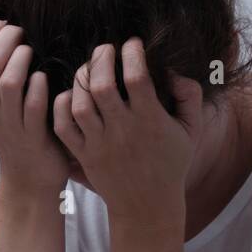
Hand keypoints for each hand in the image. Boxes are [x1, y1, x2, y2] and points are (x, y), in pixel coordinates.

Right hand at [0, 21, 69, 197]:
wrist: (29, 179)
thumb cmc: (19, 132)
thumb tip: (5, 30)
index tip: (8, 25)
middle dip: (9, 38)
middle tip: (24, 34)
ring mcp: (10, 124)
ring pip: (9, 82)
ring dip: (23, 59)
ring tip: (32, 52)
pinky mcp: (32, 136)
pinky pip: (34, 105)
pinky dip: (40, 86)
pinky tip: (45, 79)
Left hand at [53, 39, 202, 234]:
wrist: (146, 207)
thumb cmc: (170, 165)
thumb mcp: (190, 131)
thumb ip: (189, 96)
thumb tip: (173, 70)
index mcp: (150, 120)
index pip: (136, 76)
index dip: (132, 52)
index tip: (132, 44)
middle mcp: (122, 130)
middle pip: (101, 85)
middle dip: (101, 58)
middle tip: (105, 49)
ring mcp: (99, 144)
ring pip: (79, 103)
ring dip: (80, 78)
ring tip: (89, 68)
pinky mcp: (83, 155)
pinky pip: (63, 126)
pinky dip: (61, 106)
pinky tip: (71, 95)